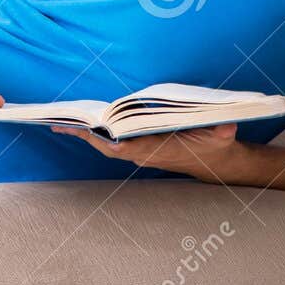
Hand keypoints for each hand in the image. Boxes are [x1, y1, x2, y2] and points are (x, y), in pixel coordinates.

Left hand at [51, 122, 241, 177]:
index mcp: (157, 150)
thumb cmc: (215, 145)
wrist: (216, 162)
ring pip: (105, 145)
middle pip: (107, 147)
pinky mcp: (137, 149)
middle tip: (59, 123)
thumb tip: (226, 127)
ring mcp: (138, 153)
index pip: (127, 147)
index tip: (88, 132)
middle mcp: (143, 153)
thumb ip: (221, 132)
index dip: (108, 140)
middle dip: (84, 136)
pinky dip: (94, 134)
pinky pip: (110, 142)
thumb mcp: (222, 137)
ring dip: (84, 135)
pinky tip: (81, 124)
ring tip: (60, 122)